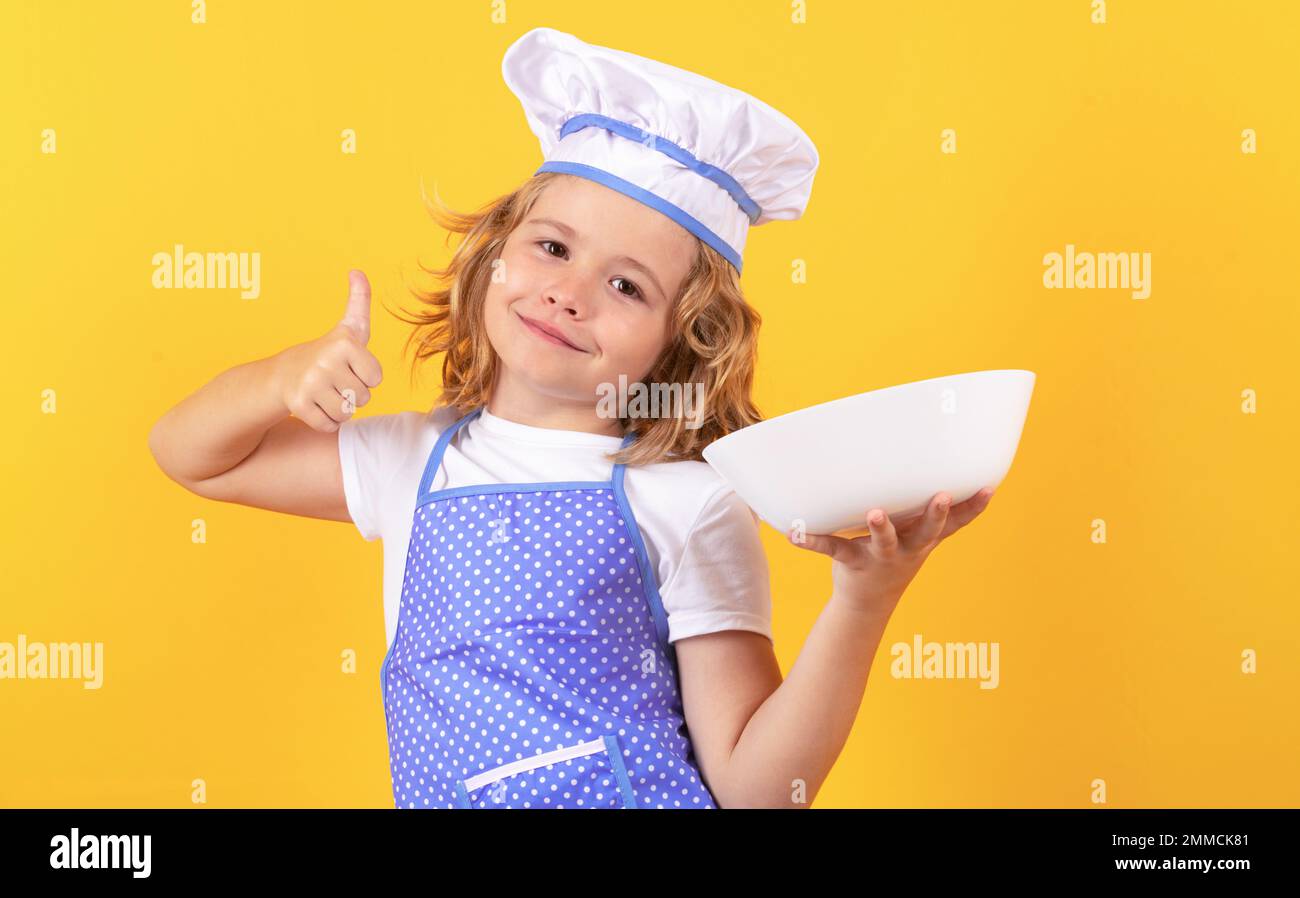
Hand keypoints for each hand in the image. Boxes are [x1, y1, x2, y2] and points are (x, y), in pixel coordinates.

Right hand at [271, 270, 382, 431]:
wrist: (284, 374)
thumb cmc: (327, 353)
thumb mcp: (348, 328)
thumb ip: (359, 301)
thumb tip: (357, 271)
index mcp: (344, 343)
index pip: (376, 378)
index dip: (365, 376)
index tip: (349, 365)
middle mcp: (326, 361)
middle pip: (364, 397)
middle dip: (352, 394)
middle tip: (334, 380)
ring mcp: (310, 383)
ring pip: (347, 413)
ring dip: (339, 409)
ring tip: (326, 392)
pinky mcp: (298, 405)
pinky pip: (329, 425)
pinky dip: (325, 421)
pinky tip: (315, 405)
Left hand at [788, 487, 995, 616]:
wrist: (869, 600)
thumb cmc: (895, 551)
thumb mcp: (915, 532)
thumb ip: (927, 507)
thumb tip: (937, 456)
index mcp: (924, 537)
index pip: (957, 522)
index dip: (975, 506)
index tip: (990, 486)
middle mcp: (909, 547)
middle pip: (927, 531)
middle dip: (936, 514)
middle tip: (941, 495)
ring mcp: (881, 556)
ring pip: (885, 541)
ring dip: (881, 527)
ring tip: (876, 512)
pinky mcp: (852, 562)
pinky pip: (832, 548)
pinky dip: (812, 540)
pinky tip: (794, 533)